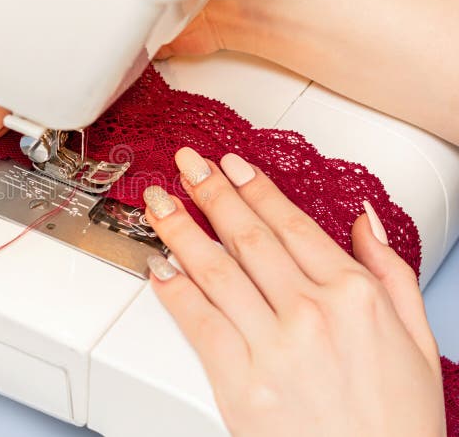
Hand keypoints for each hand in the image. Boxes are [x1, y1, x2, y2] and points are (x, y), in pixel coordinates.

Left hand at [142, 147, 444, 435]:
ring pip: (214, 269)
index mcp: (353, 295)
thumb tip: (364, 220)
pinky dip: (174, 289)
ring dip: (179, 228)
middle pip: (246, 236)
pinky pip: (198, 321)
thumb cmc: (396, 421)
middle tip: (185, 164)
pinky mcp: (240, 382)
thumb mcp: (417, 337)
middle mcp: (311, 312)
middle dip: (210, 192)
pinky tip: (158, 264)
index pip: (291, 224)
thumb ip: (390, 271)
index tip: (230, 164)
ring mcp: (273, 346)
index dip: (254, 188)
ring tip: (157, 201)